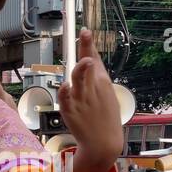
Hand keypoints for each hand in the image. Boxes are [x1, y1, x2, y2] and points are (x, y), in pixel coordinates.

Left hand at [60, 29, 122, 171]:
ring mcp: (81, 98)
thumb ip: (97, 77)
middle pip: (87, 64)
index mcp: (102, 81)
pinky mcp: (71, 110)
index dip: (89, 44)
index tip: (84, 31)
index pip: (95, 58)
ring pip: (79, 79)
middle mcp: (92, 87)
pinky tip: (65, 84)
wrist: (104, 140)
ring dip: (81, 69)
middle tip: (84, 35)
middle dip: (86, 50)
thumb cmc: (105, 116)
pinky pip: (66, 98)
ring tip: (85, 61)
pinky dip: (65, 91)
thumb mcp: (106, 93)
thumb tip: (90, 60)